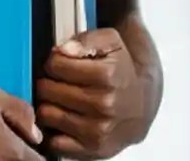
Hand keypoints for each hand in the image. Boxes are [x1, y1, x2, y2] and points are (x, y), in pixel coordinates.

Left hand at [35, 29, 154, 158]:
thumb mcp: (112, 43)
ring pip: (46, 114)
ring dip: (50, 105)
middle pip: (46, 89)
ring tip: (63, 100)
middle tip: (61, 82)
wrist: (143, 106)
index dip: (55, 61)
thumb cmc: (123, 73)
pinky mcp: (91, 150)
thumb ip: (87, 40)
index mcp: (107, 76)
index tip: (62, 64)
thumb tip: (63, 50)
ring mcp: (97, 130)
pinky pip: (53, 142)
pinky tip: (66, 119)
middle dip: (50, 82)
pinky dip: (55, 131)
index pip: (55, 64)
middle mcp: (103, 104)